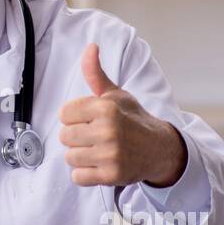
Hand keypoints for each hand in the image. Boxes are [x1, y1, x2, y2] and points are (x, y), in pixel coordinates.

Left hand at [58, 44, 187, 188]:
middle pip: (65, 136)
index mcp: (106, 107)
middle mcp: (108, 130)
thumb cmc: (133, 119)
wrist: (159, 149)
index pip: (64, 113)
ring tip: (98, 151)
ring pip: (70, 157)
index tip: (89, 119)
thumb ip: (96, 73)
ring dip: (80, 156)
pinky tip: (99, 165)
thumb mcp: (116, 94)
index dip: (74, 117)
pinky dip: (85, 174)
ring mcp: (110, 154)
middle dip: (77, 137)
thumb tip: (90, 47)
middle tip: (95, 137)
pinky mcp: (111, 175)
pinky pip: (77, 177)